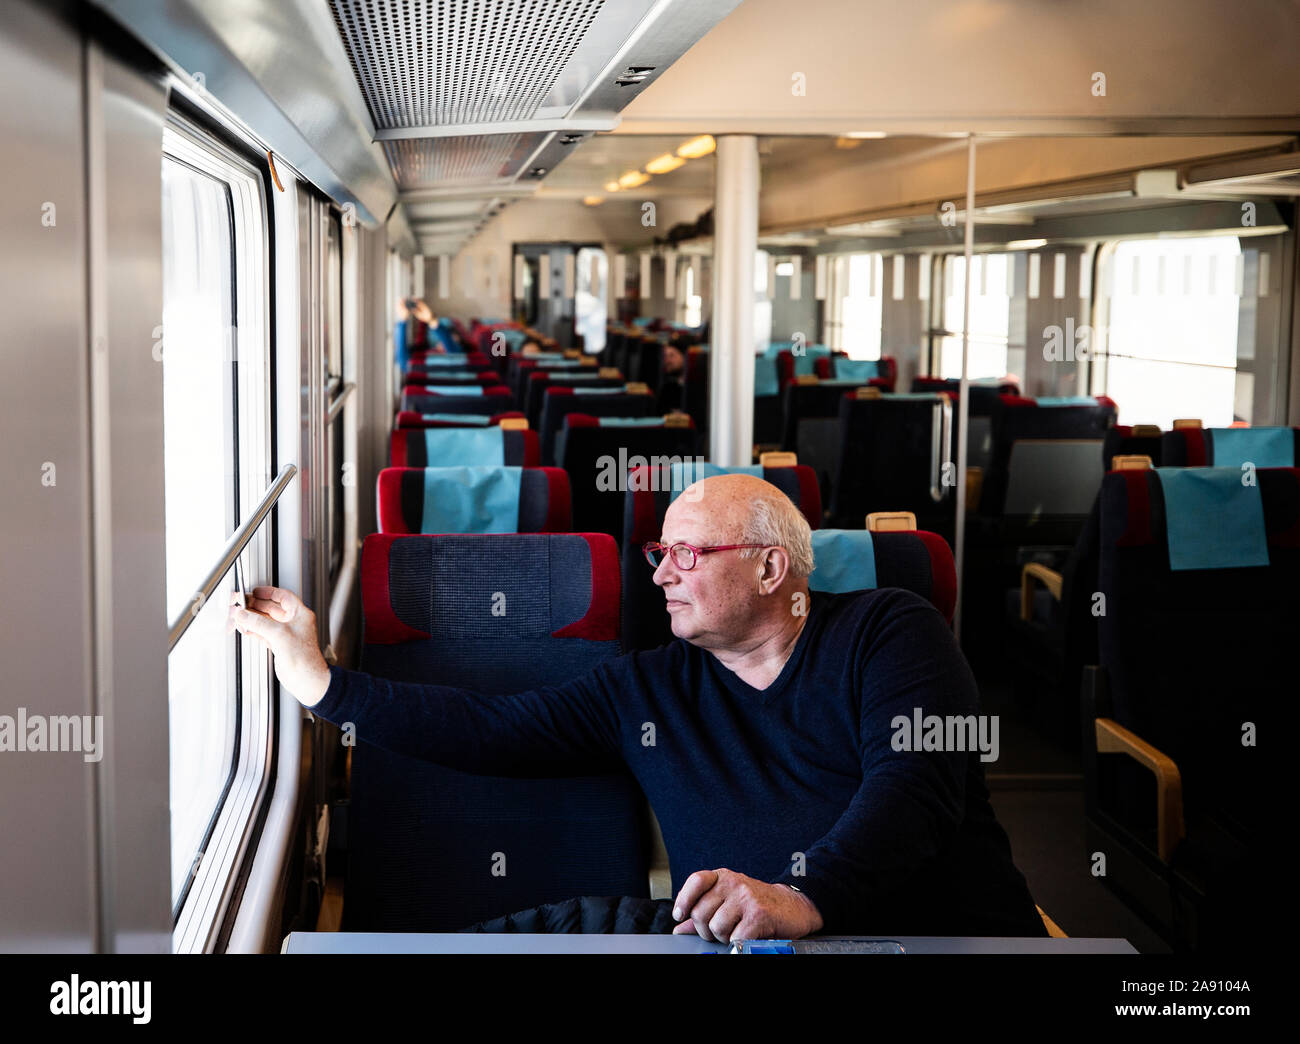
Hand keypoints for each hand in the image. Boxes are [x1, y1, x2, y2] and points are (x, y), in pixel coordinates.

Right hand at [227, 586, 330, 706]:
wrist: (306, 679)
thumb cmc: (304, 658)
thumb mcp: (279, 634)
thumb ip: (259, 623)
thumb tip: (243, 614)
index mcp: (300, 614)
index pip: (283, 596)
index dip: (269, 592)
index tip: (255, 591)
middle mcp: (293, 623)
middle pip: (271, 608)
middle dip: (255, 606)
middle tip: (241, 604)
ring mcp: (286, 634)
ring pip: (265, 621)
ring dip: (251, 618)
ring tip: (238, 616)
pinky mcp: (279, 645)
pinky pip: (263, 633)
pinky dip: (253, 630)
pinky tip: (244, 628)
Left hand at [671, 868, 822, 942]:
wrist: (794, 907)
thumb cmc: (758, 905)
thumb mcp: (729, 902)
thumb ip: (704, 912)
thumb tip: (679, 929)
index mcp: (723, 877)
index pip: (696, 881)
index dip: (684, 900)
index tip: (680, 915)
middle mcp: (733, 882)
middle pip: (701, 912)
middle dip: (706, 930)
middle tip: (720, 931)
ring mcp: (746, 897)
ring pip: (716, 927)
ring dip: (724, 937)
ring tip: (737, 931)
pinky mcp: (758, 914)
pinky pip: (735, 937)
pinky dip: (739, 942)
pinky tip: (748, 935)